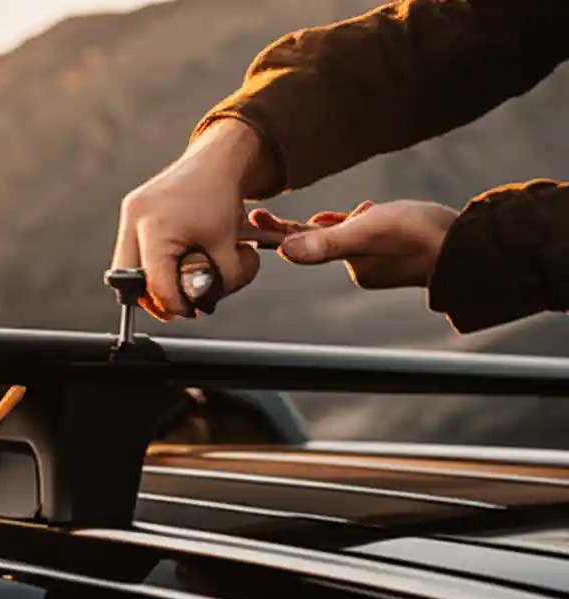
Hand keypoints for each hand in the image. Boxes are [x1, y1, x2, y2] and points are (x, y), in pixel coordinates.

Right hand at [113, 120, 279, 319]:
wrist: (217, 161)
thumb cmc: (223, 198)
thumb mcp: (231, 247)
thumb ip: (224, 281)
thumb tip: (206, 303)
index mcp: (156, 226)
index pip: (156, 284)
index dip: (176, 305)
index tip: (193, 310)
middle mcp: (135, 219)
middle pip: (126, 280)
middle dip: (151, 298)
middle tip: (177, 304)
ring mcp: (129, 214)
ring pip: (125, 268)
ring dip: (148, 282)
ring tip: (177, 282)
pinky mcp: (131, 213)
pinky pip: (131, 251)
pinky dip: (149, 264)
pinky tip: (173, 262)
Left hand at [251, 200, 457, 288]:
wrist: (467, 244)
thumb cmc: (419, 234)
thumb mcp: (367, 232)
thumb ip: (327, 241)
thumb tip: (285, 252)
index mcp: (349, 263)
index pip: (303, 245)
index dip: (278, 231)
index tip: (254, 219)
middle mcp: (359, 266)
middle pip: (320, 240)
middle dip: (310, 225)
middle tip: (276, 214)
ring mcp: (376, 260)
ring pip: (345, 233)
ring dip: (345, 219)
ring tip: (364, 210)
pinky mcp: (393, 251)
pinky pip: (366, 234)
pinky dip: (364, 220)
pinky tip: (370, 210)